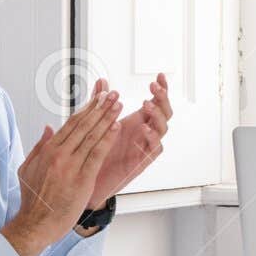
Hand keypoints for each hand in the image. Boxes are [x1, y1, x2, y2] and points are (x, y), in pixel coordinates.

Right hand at [1, 84, 122, 255]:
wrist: (35, 224)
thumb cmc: (33, 200)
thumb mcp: (27, 168)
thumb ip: (39, 146)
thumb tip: (48, 127)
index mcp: (48, 150)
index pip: (71, 123)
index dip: (87, 108)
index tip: (97, 97)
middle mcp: (59, 154)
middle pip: (84, 125)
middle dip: (100, 107)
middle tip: (112, 93)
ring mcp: (71, 166)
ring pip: (92, 136)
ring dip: (107, 118)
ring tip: (118, 104)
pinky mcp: (82, 179)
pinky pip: (98, 154)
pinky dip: (107, 139)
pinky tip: (116, 127)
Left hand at [88, 73, 171, 208]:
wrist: (90, 180)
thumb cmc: (97, 151)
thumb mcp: (99, 122)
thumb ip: (102, 101)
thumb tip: (102, 81)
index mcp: (138, 120)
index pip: (156, 101)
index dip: (161, 88)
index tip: (159, 75)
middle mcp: (145, 131)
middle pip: (164, 111)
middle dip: (162, 98)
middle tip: (154, 87)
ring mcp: (146, 145)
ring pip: (163, 128)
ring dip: (157, 115)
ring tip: (147, 104)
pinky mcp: (142, 161)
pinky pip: (155, 148)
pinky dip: (152, 137)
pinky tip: (144, 129)